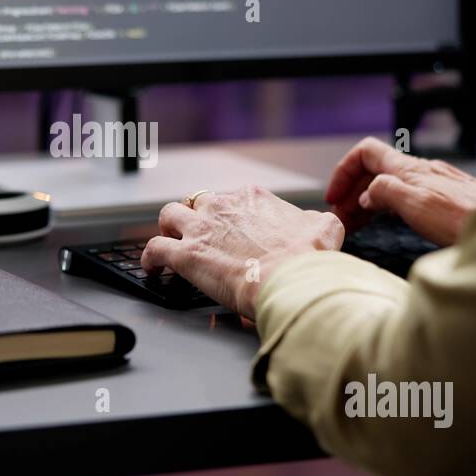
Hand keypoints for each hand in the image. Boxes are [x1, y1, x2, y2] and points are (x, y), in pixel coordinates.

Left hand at [141, 186, 344, 318]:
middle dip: (197, 216)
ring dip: (167, 227)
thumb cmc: (308, 258)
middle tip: (200, 233)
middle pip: (198, 202)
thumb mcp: (326, 228)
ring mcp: (202, 228)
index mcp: (252, 198)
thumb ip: (317, 221)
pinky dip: (149, 258)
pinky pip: (154, 248)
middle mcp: (223, 206)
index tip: (235, 231)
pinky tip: (152, 268)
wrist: (292, 278)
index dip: (232, 216)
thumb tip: (320, 225)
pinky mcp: (186, 254)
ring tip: (169, 240)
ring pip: (170, 215)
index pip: (234, 199)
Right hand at [325, 137, 475, 246]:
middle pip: (374, 172)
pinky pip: (405, 197)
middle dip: (351, 193)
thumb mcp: (416, 204)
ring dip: (367, 202)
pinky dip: (387, 208)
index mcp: (410, 169)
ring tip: (354, 225)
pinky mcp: (444, 200)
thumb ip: (385, 192)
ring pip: (389, 186)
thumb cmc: (466, 220)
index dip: (344, 171)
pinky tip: (385, 224)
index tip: (334, 198)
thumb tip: (366, 194)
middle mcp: (421, 172)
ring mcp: (433, 185)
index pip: (366, 153)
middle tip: (340, 220)